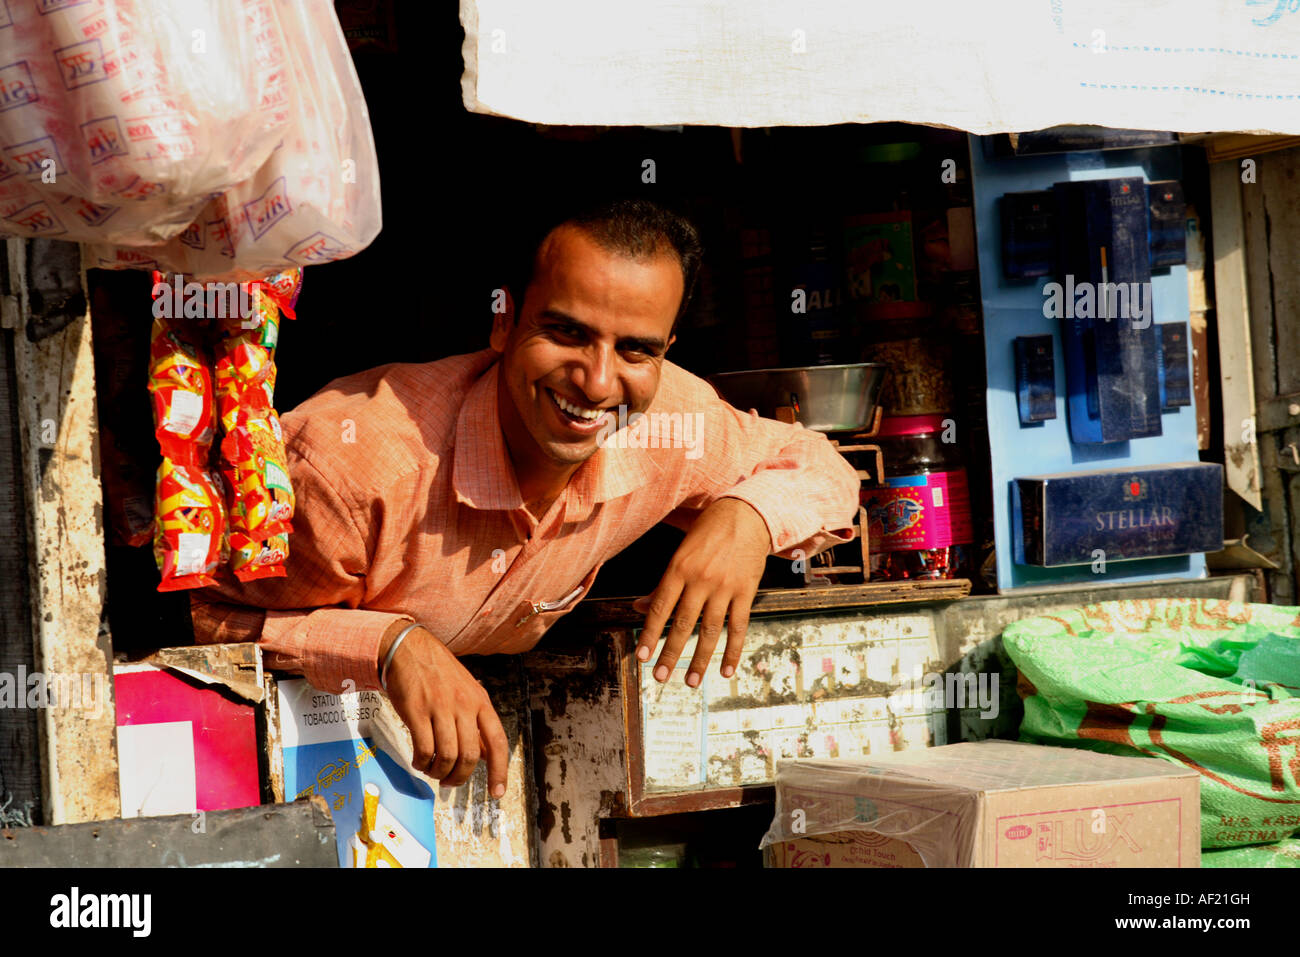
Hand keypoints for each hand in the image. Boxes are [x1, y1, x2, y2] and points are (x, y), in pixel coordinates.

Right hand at [379, 625, 508, 795]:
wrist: (409, 649)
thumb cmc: (439, 673)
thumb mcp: (467, 692)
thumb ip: (476, 721)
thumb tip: (487, 754)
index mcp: (481, 701)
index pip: (497, 741)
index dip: (499, 770)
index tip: (497, 793)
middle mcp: (464, 705)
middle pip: (470, 755)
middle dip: (460, 777)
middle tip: (449, 782)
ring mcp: (440, 707)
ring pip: (448, 756)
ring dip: (439, 772)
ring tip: (432, 771)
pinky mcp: (417, 711)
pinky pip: (424, 748)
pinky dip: (422, 762)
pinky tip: (419, 761)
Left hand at [634, 498, 769, 687]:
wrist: (747, 514)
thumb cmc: (708, 532)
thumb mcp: (681, 552)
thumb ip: (663, 583)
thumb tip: (638, 607)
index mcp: (679, 567)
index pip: (660, 607)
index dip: (650, 634)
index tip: (642, 656)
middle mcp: (701, 579)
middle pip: (683, 623)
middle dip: (671, 653)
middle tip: (660, 677)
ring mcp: (725, 587)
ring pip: (710, 630)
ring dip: (700, 659)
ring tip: (692, 682)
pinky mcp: (746, 591)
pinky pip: (739, 626)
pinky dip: (733, 650)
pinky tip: (726, 670)